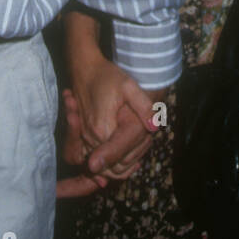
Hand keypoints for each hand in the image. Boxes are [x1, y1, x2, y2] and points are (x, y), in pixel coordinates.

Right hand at [56, 57, 163, 197]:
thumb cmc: (106, 77)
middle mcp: (91, 138)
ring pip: (104, 168)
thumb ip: (143, 107)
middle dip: (130, 163)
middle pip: (112, 168)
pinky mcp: (84, 136)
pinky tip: (127, 150)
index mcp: (102, 129)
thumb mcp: (129, 86)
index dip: (134, 157)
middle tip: (145, 144)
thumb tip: (155, 127)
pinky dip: (111, 161)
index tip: (142, 154)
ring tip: (138, 147)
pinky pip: (97, 159)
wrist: (84, 70)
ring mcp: (86, 139)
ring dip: (122, 164)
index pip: (119, 158)